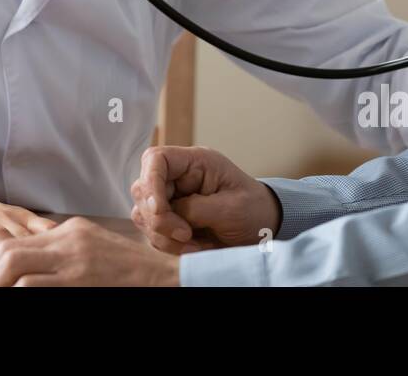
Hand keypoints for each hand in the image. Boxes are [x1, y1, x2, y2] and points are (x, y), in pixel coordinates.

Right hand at [0, 188, 56, 272]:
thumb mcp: (9, 219)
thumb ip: (33, 232)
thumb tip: (63, 248)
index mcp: (17, 215)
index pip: (43, 227)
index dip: (60, 241)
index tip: (73, 255)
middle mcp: (1, 218)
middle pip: (26, 236)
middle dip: (41, 254)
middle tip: (54, 270)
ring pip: (0, 242)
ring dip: (12, 262)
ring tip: (22, 280)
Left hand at [0, 217, 179, 285]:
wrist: (163, 277)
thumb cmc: (131, 271)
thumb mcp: (95, 251)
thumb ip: (66, 253)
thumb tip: (29, 272)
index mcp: (72, 230)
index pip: (20, 241)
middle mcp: (70, 239)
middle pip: (10, 250)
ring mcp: (74, 259)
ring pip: (16, 266)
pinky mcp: (80, 280)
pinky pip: (34, 285)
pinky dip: (18, 293)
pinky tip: (13, 300)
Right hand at [129, 145, 279, 253]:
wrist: (264, 229)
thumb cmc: (254, 210)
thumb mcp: (231, 208)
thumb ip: (196, 208)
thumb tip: (168, 213)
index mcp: (194, 162)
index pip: (156, 159)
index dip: (150, 182)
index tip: (160, 210)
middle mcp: (178, 178)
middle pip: (143, 190)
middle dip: (159, 219)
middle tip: (187, 235)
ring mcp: (172, 199)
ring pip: (143, 216)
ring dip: (165, 236)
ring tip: (197, 245)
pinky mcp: (171, 220)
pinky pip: (154, 233)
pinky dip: (170, 246)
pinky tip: (196, 247)